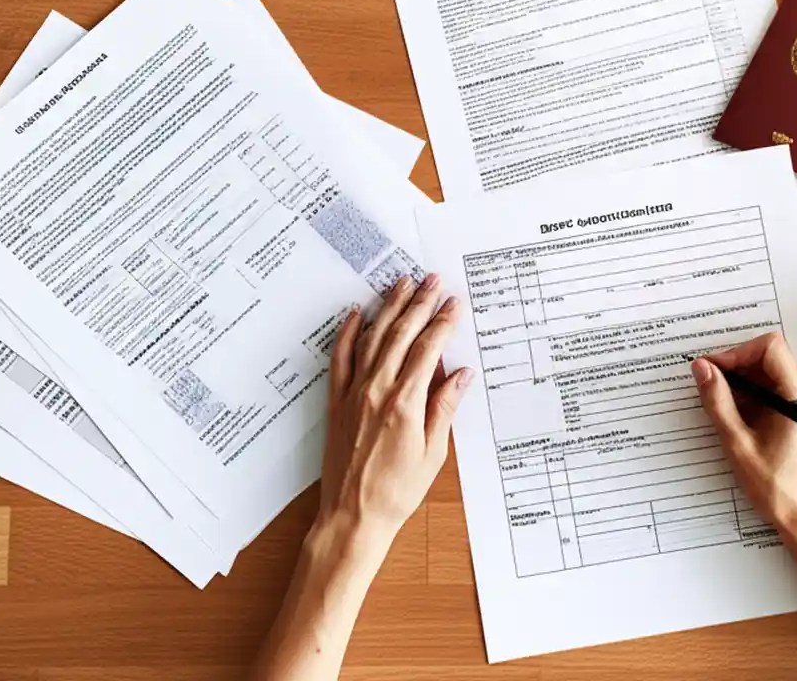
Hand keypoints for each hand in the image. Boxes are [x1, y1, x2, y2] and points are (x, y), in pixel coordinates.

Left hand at [318, 273, 472, 546]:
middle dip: (418, 303)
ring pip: (371, 339)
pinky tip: (354, 314)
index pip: (427, 350)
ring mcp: (353, 394)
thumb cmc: (396, 491)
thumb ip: (444, 408)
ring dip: (388, 309)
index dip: (442, 323)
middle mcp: (376, 391)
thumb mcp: (433, 453)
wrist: (352, 516)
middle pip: (400, 335)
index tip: (454, 303)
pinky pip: (340, 359)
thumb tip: (459, 375)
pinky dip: (346, 333)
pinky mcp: (336, 403)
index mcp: (405, 404)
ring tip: (401, 284)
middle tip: (432, 279)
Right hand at [691, 332, 796, 536]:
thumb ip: (718, 402)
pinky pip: (779, 394)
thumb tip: (703, 370)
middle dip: (737, 367)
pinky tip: (739, 420)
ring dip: (745, 384)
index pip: (770, 347)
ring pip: (773, 376)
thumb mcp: (739, 444)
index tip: (713, 368)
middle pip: (771, 359)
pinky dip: (756, 399)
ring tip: (722, 408)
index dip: (738, 352)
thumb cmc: (779, 489)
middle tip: (710, 385)